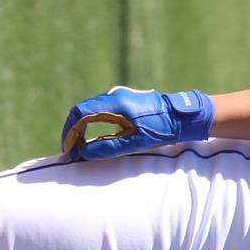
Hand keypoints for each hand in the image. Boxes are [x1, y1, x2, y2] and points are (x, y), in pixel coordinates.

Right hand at [61, 86, 213, 160]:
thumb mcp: (133, 142)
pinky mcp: (123, 101)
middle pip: (81, 110)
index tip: (67, 149)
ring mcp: (117, 96)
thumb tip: (84, 153)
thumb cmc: (160, 128)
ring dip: (81, 128)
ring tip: (78, 148)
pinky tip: (91, 139)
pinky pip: (99, 111)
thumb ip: (106, 147)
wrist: (181, 116)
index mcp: (113, 103)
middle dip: (73, 131)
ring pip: (89, 110)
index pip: (80, 113)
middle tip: (70, 151)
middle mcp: (113, 96)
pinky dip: (90, 124)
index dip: (70, 132)